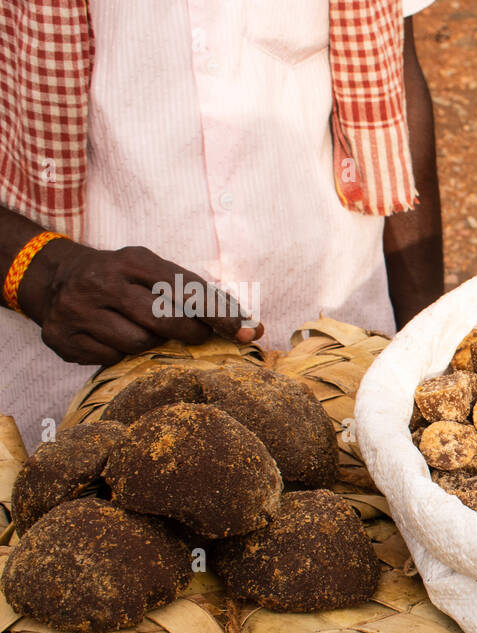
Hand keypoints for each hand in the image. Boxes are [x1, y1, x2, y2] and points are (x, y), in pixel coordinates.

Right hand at [20, 241, 264, 365]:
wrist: (55, 276)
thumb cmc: (122, 279)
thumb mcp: (153, 271)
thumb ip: (197, 294)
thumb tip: (251, 327)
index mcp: (131, 260)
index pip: (185, 289)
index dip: (219, 312)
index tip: (245, 330)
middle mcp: (101, 281)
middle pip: (165, 319)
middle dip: (192, 332)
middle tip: (200, 337)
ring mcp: (77, 310)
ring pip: (139, 343)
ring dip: (153, 343)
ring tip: (145, 330)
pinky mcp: (63, 338)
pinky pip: (111, 358)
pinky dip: (121, 354)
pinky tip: (114, 337)